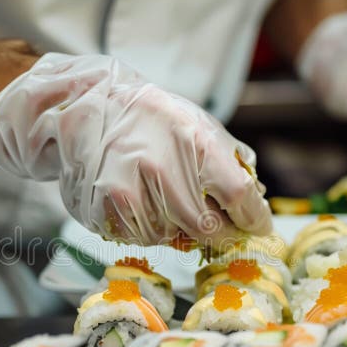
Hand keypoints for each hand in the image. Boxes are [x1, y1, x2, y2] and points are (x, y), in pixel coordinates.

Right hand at [0, 53, 271, 246]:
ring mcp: (129, 193)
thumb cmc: (150, 117)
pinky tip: (138, 199)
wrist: (87, 107)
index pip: (240, 197)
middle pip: (208, 228)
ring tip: (163, 198)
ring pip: (171, 238)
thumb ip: (232, 160)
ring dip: (176, 229)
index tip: (259, 228)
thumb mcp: (199, 123)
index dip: (255, 219)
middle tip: (215, 223)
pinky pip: (137, 238)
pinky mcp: (104, 211)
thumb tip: (256, 200)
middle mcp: (162, 170)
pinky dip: (144, 227)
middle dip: (218, 232)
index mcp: (195, 144)